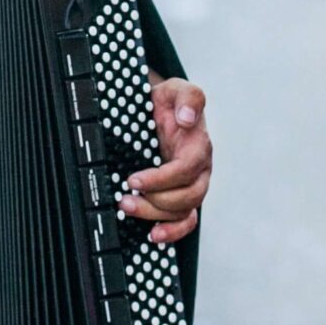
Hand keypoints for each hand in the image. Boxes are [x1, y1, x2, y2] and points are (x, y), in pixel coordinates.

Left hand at [120, 77, 210, 244]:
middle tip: (125, 198)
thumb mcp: (176, 89)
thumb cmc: (169, 103)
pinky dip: (173, 232)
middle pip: (188, 196)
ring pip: (184, 211)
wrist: (162, 111)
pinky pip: (187, 221)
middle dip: (155, 201)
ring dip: (155, 216)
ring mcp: (194, 186)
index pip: (186, 169)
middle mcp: (201, 170)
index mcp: (199, 146)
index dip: (161, 179)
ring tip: (126, 207)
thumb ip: (188, 97)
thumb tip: (189, 118)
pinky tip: (154, 235)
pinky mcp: (185, 198)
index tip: (133, 180)